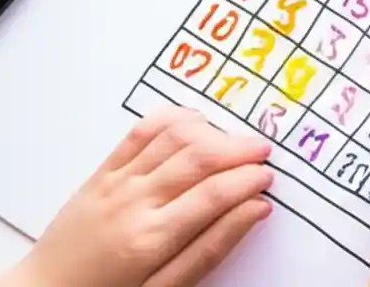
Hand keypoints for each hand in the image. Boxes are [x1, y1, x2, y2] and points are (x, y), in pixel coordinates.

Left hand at [0, 108, 272, 286]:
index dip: (247, 179)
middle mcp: (133, 202)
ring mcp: (115, 182)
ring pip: (171, 137)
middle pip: (197, 157)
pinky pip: (139, 132)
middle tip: (262, 151)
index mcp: (152, 238)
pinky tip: (193, 121)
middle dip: (237, 148)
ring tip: (234, 139)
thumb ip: (210, 250)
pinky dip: (170, 119)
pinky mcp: (101, 172)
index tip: (267, 177)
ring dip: (210, 130)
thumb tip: (254, 210)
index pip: (214, 193)